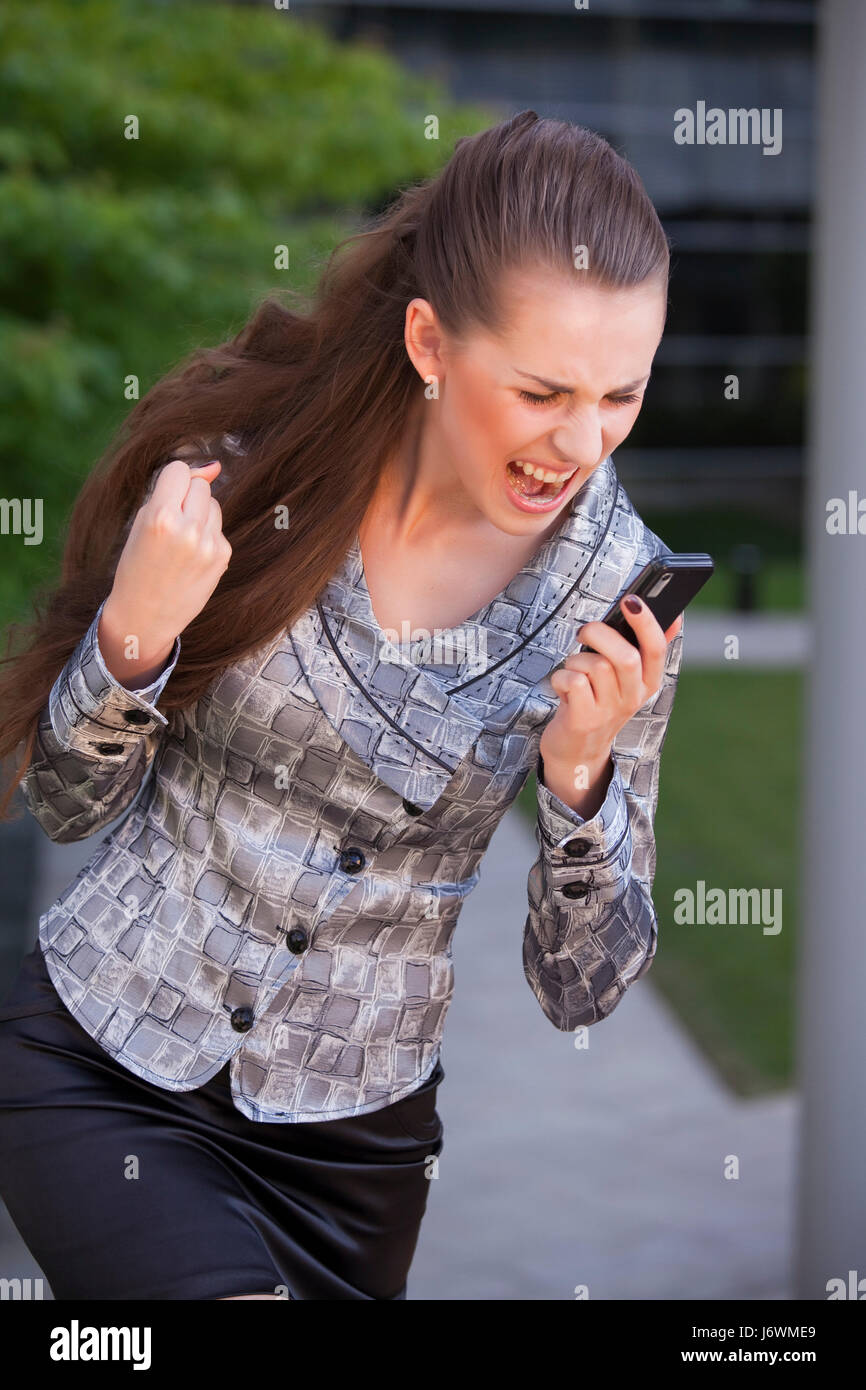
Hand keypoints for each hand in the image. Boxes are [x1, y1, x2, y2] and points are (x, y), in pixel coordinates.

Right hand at [99, 460, 231, 680]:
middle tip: (170, 522)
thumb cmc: (136, 566)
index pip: (179, 470)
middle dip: (187, 496)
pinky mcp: (223, 556)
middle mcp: (187, 530)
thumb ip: (173, 492)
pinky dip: (207, 534)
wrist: (144, 616)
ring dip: (199, 513)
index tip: (163, 497)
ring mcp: (209, 545)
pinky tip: (191, 555)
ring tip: (180, 540)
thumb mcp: (141, 524)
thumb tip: (216, 466)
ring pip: (213, 504)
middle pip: (200, 486)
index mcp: (159, 518)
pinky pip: (218, 527)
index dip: (171, 482)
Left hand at [539, 599, 682, 773]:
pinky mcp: (584, 720)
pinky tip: (563, 689)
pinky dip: (560, 678)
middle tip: (584, 633)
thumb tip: (675, 616)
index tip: (632, 600)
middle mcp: (633, 697)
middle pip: (625, 656)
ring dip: (575, 660)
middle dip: (599, 634)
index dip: (646, 622)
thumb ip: (644, 649)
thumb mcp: (626, 679)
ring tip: (574, 671)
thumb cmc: (599, 701)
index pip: (657, 649)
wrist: (577, 750)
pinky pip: (571, 681)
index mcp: (648, 682)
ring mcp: (609, 711)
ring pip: (594, 666)